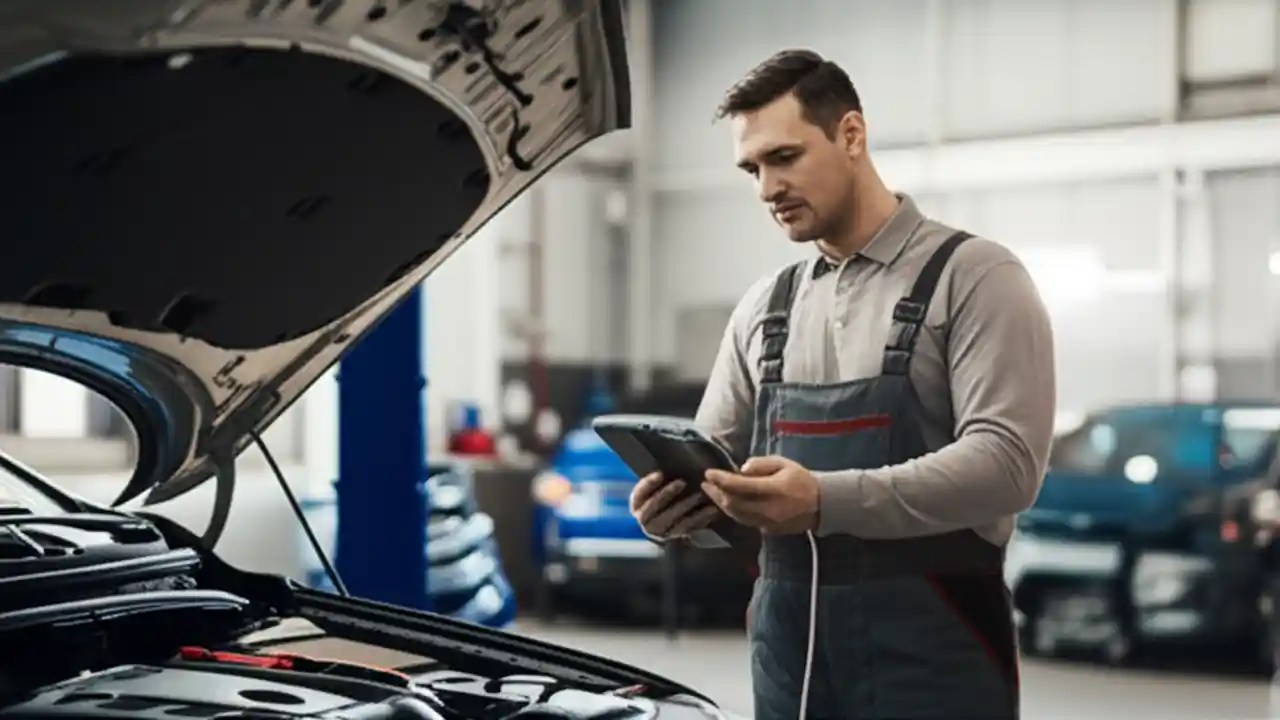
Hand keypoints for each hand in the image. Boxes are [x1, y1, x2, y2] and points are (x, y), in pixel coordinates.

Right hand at [629, 472, 722, 539]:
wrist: (671, 523)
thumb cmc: (666, 496)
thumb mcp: (659, 487)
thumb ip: (662, 477)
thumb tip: (671, 456)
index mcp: (637, 505)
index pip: (638, 495)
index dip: (648, 484)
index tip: (661, 473)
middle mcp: (644, 520)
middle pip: (652, 508)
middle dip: (666, 494)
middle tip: (682, 482)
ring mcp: (659, 531)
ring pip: (670, 520)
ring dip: (685, 507)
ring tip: (700, 495)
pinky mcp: (676, 537)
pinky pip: (687, 529)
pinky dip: (700, 519)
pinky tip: (712, 509)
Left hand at [702, 456, 818, 534]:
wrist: (821, 504)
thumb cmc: (801, 480)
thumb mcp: (783, 463)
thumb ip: (761, 464)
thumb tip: (741, 470)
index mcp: (774, 489)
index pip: (741, 486)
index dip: (722, 480)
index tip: (709, 473)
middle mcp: (769, 509)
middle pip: (734, 504)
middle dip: (717, 493)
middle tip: (706, 483)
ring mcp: (768, 522)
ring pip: (737, 515)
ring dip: (722, 504)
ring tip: (712, 493)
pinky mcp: (768, 530)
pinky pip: (745, 521)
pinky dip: (733, 512)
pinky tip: (727, 503)